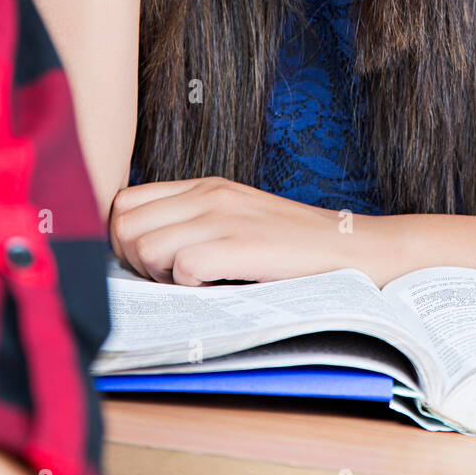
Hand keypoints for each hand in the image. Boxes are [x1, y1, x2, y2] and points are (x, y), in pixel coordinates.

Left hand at [108, 176, 381, 284]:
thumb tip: (138, 252)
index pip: (125, 201)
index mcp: (204, 186)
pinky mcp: (240, 245)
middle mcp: (209, 194)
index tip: (148, 263)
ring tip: (192, 284)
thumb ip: (192, 224)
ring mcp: (224, 217)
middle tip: (166, 279)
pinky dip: (188, 287)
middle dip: (133, 262)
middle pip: (124, 226)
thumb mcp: (236, 220)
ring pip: (145, 246)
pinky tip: (214, 288)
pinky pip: (180, 267)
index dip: (123, 238)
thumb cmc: (292, 248)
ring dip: (158, 276)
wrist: (352, 250)